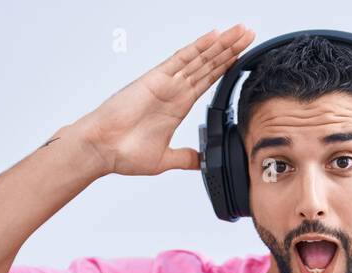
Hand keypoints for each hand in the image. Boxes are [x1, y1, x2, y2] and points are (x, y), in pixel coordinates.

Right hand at [78, 24, 255, 176]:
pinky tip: (214, 36)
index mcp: (178, 106)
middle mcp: (174, 91)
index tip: (243, 57)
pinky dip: (198, 47)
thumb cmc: (125, 153)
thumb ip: (186, 157)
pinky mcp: (156, 78)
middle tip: (249, 34)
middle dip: (230, 49)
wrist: (103, 149)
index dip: (226, 68)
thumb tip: (202, 162)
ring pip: (200, 58)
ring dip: (221, 44)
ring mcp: (166, 82)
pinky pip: (181, 58)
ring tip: (240, 31)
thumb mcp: (166, 159)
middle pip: (208, 64)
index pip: (208, 81)